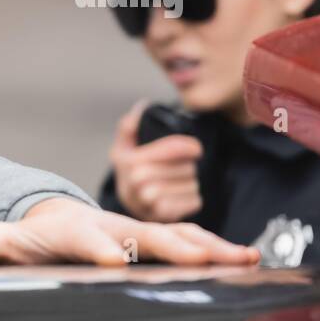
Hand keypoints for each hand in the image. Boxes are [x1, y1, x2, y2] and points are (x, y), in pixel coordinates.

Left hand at [0, 196, 259, 266]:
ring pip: (175, 236)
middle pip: (143, 234)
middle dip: (172, 246)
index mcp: (71, 229)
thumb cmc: (31, 240)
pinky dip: (218, 249)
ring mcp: (138, 231)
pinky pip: (191, 242)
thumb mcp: (6, 243)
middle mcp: (111, 225)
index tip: (115, 261)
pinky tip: (248, 261)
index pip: (84, 236)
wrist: (54, 221)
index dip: (99, 248)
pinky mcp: (158, 242)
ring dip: (207, 246)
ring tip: (240, 258)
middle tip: (200, 260)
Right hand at [109, 100, 202, 222]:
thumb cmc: (131, 171)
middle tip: (179, 169)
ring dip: (190, 183)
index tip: (195, 148)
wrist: (127, 205)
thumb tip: (144, 105)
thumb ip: (130, 125)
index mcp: (129, 160)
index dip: (190, 146)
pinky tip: (179, 197)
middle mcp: (136, 180)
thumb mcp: (124, 147)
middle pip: (187, 167)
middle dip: (187, 166)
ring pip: (192, 184)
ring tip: (177, 184)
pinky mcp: (162, 215)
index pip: (175, 147)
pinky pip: (194, 201)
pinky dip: (192, 199)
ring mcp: (149, 200)